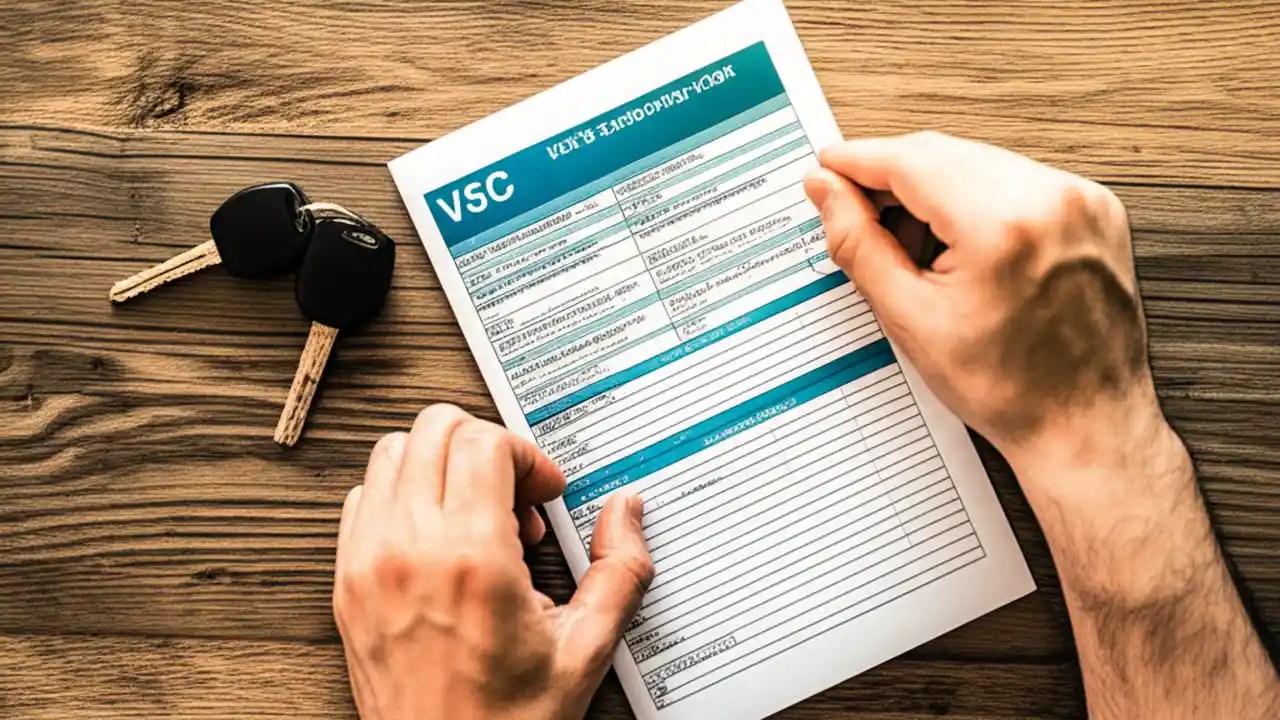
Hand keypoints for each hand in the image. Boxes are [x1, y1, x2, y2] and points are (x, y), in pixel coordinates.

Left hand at [333, 404, 653, 719]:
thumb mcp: (584, 649)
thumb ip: (620, 570)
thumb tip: (627, 513)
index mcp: (471, 558)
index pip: (483, 441)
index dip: (528, 455)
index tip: (546, 492)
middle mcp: (408, 549)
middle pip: (433, 430)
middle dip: (486, 446)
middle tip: (516, 497)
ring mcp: (367, 563)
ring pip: (391, 453)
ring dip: (440, 466)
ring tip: (477, 514)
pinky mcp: (345, 582)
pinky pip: (362, 499)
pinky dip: (401, 497)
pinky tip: (438, 536)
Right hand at [805, 134, 1279, 718]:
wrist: (1091, 437)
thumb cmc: (1007, 401)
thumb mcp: (910, 327)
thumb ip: (858, 249)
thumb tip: (825, 195)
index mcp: (1002, 224)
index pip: (908, 160)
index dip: (853, 160)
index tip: (817, 163)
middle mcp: (1052, 201)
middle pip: (944, 154)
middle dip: (887, 175)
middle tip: (842, 207)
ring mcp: (1083, 207)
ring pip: (979, 164)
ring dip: (929, 189)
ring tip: (891, 239)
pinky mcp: (1096, 217)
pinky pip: (1014, 183)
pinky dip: (970, 201)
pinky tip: (944, 245)